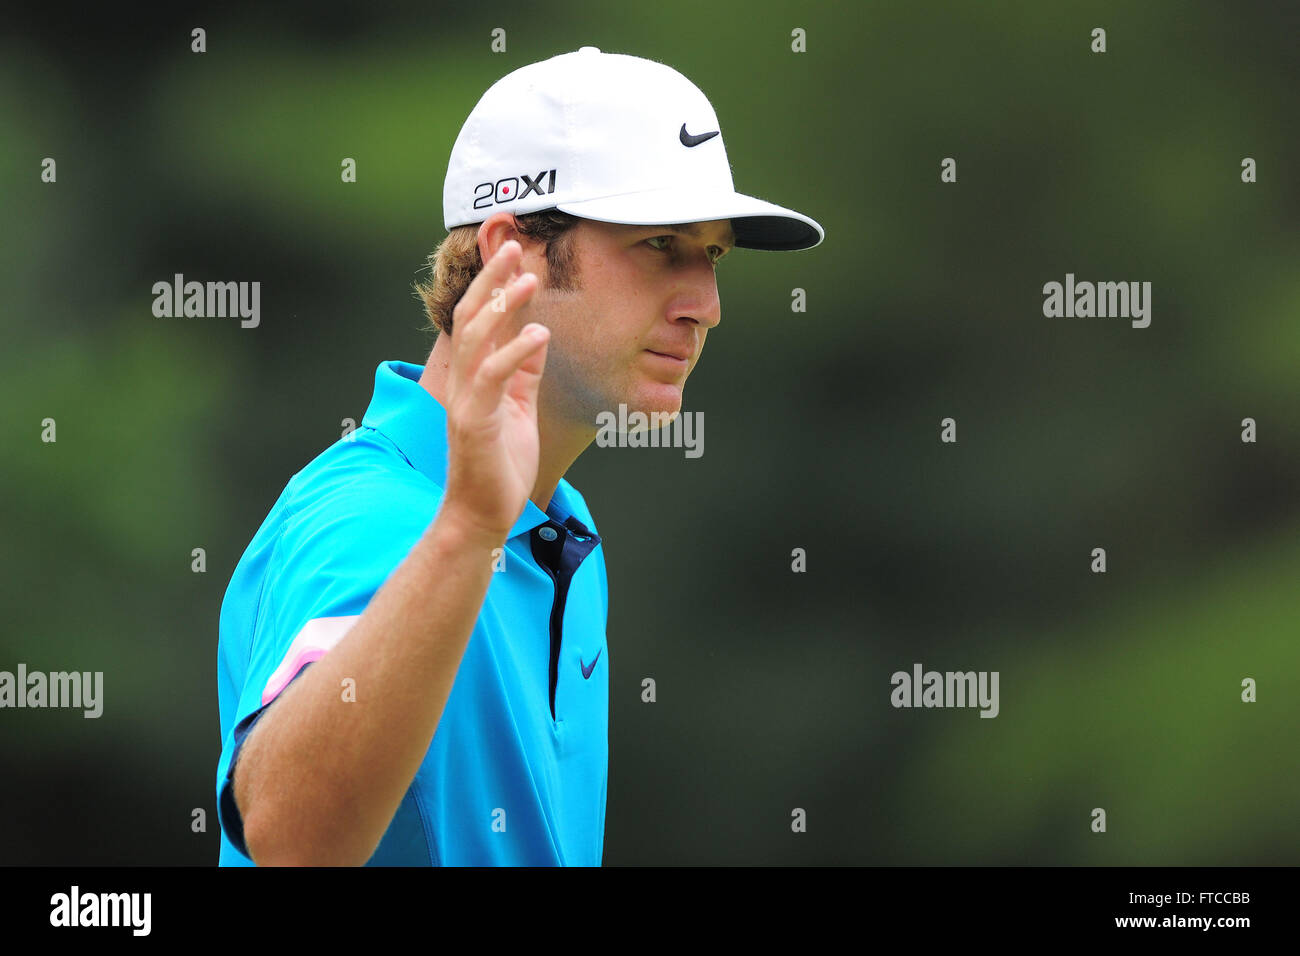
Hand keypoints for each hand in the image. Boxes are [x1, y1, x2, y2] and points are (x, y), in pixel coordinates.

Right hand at [440, 239, 549, 540]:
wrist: (482, 515)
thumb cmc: (500, 465)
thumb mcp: (519, 406)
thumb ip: (524, 370)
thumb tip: (536, 332)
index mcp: (474, 375)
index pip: (480, 318)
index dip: (494, 282)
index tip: (511, 246)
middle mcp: (463, 382)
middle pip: (471, 316)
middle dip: (492, 278)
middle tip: (514, 243)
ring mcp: (465, 401)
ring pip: (476, 339)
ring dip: (502, 305)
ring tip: (528, 277)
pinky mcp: (474, 423)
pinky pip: (493, 378)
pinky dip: (515, 352)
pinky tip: (540, 333)